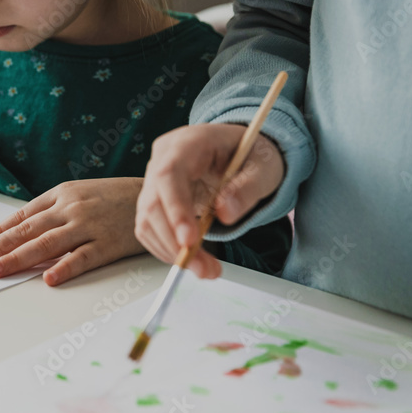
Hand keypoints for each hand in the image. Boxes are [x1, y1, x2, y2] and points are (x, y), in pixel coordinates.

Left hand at [0, 178, 145, 285]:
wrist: (155, 196)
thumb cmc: (114, 198)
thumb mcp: (81, 194)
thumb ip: (54, 211)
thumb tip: (23, 232)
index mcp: (61, 194)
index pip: (23, 216)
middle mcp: (71, 208)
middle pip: (28, 230)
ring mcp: (89, 225)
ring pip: (46, 244)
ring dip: (18, 258)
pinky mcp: (108, 243)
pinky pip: (83, 258)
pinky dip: (65, 268)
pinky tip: (48, 279)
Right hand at [135, 123, 285, 277]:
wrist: (242, 151)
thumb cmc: (251, 154)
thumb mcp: (263, 167)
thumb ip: (247, 189)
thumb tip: (225, 214)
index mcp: (187, 142)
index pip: (168, 174)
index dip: (175, 209)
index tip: (190, 240)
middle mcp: (162, 159)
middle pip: (152, 203)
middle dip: (175, 242)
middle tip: (204, 270)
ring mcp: (155, 180)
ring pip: (147, 221)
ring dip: (171, 252)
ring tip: (206, 269)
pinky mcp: (155, 200)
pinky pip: (150, 229)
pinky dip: (167, 249)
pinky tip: (192, 258)